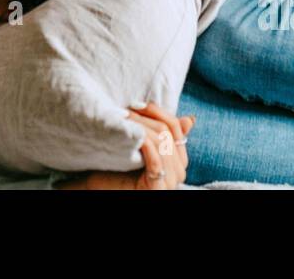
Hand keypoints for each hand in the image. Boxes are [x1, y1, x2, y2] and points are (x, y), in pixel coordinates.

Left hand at [68, 104, 195, 189]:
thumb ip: (163, 133)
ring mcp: (171, 182)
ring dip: (141, 128)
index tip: (136, 104)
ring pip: (161, 144)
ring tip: (124, 121)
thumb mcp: (145, 147)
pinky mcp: (158, 189)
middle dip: (145, 118)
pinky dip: (144, 145)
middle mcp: (179, 171)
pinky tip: (131, 137)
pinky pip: (156, 160)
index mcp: (179, 159)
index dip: (156, 112)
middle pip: (167, 133)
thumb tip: (191, 118)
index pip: (175, 126)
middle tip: (125, 111)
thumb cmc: (120, 167)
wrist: (102, 188)